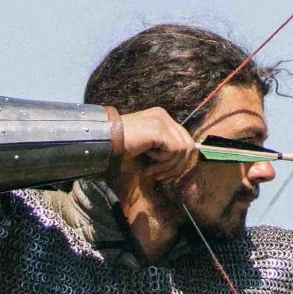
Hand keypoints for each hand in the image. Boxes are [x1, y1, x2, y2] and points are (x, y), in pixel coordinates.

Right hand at [110, 108, 197, 255]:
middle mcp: (163, 116)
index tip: (165, 176)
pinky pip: (174, 151)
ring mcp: (162, 120)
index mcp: (161, 120)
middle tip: (159, 177)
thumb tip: (182, 167)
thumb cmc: (121, 152)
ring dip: (167, 167)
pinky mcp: (159, 128)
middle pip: (189, 146)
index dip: (180, 163)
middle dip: (177, 167)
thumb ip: (166, 155)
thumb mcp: (148, 154)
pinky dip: (162, 163)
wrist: (104, 145)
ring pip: (183, 150)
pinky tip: (148, 164)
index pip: (185, 141)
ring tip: (150, 170)